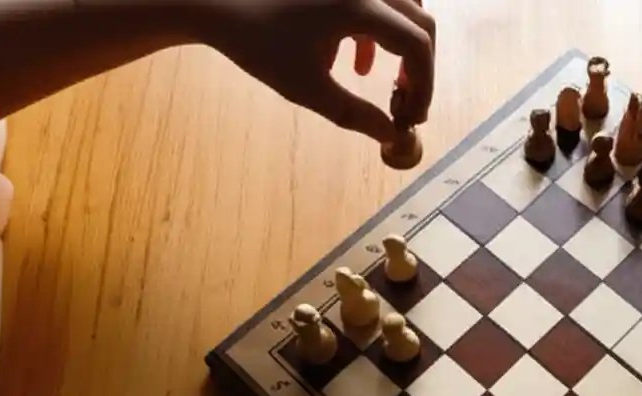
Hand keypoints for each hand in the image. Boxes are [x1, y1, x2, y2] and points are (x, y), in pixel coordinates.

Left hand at [199, 0, 434, 142]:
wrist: (218, 3)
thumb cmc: (257, 44)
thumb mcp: (306, 87)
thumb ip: (355, 114)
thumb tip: (392, 136)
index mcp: (360, 5)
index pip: (416, 44)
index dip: (423, 84)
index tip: (411, 117)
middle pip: (419, 24)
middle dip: (418, 69)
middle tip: (406, 105)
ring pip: (403, 12)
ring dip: (401, 50)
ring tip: (389, 86)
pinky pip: (379, 5)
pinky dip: (378, 36)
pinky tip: (357, 65)